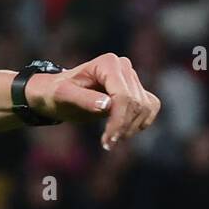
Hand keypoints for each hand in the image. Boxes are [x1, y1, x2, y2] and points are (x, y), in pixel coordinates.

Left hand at [25, 53, 161, 150]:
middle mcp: (124, 67)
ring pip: (145, 107)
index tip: (108, 140)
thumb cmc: (57, 93)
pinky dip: (140, 123)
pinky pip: (150, 107)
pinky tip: (122, 132)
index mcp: (108, 63)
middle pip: (135, 103)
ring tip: (111, 140)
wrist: (57, 94)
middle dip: (123, 126)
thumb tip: (107, 104)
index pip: (123, 96)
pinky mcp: (137, 90)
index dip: (119, 120)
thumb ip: (83, 98)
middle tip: (108, 144)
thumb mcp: (63, 96)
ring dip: (131, 128)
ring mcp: (132, 78)